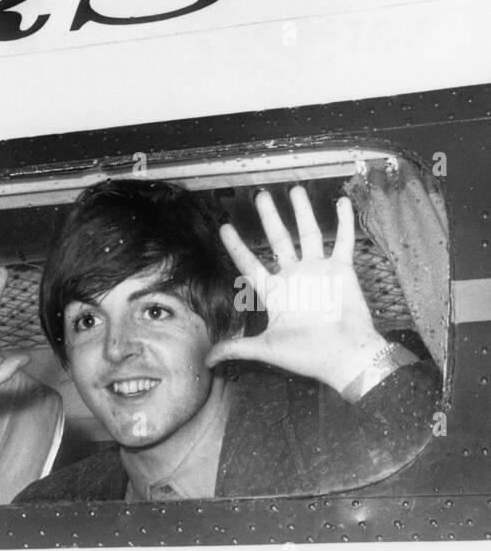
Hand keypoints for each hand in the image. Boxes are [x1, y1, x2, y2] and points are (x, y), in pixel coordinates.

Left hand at [206, 187, 388, 393]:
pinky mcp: (342, 270)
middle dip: (269, 218)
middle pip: (278, 241)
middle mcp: (294, 278)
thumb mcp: (266, 349)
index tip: (224, 227)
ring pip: (308, 234)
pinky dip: (344, 222)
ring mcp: (318, 272)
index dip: (236, 247)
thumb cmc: (307, 356)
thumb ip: (236, 348)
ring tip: (295, 190)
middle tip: (260, 196)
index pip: (250, 264)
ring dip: (302, 212)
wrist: (345, 357)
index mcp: (275, 294)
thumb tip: (206, 360)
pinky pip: (344, 241)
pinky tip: (340, 203)